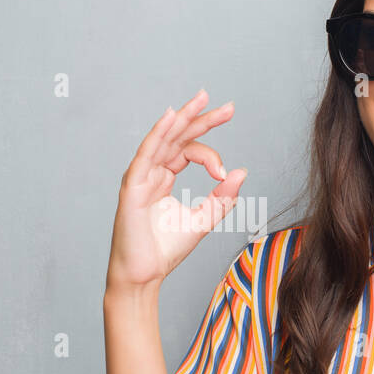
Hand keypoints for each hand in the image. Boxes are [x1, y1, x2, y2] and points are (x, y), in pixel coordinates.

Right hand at [105, 89, 248, 292]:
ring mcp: (140, 177)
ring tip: (203, 99)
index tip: (225, 173)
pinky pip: (146, 153)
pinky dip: (158, 133)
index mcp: (164, 177)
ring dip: (183, 117)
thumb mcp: (203, 220)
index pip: (188, 151)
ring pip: (163, 138)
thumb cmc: (165, 250)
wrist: (144, 275)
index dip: (211, 156)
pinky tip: (171, 117)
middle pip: (177, 136)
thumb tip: (241, 172)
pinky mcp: (132, 186)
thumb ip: (222, 199)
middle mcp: (151, 172)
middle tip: (227, 107)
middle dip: (202, 119)